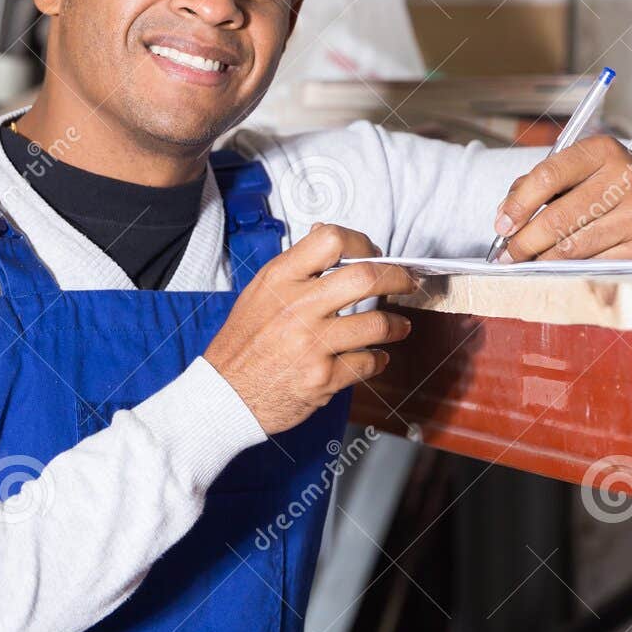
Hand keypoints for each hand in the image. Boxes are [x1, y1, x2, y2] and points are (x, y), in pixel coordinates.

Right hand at [203, 225, 418, 434]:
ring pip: (377, 324)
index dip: (362, 243)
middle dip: (398, 278)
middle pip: (366, 277)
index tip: (373, 254)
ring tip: (398, 326)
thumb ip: (295, 268)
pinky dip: (379, 359)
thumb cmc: (243, 344)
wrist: (225, 395)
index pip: (331, 240)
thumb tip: (327, 236)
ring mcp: (311, 344)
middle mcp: (296, 308)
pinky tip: (376, 357)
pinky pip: (368, 363)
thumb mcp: (258, 293)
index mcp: (279, 279)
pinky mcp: (322, 378)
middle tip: (406, 283)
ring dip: (397, 325)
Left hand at [493, 135, 631, 260]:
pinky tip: (558, 269)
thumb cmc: (609, 188)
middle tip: (507, 254)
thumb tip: (505, 215)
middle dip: (523, 242)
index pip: (548, 176)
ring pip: (570, 249)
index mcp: (604, 151)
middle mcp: (626, 180)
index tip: (501, 225)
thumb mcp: (579, 171)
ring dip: (540, 261)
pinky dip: (567, 272)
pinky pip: (590, 267)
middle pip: (556, 219)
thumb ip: (537, 185)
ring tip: (527, 262)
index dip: (518, 204)